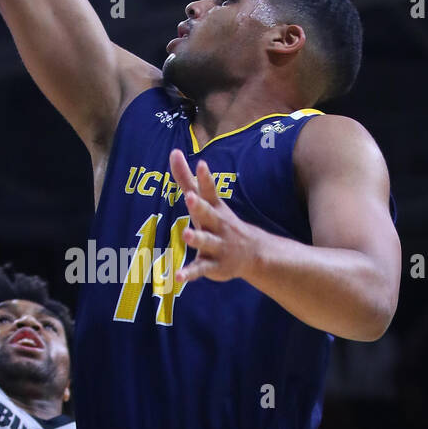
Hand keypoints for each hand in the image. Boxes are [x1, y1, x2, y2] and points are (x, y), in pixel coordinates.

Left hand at [169, 149, 263, 284]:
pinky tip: (178, 277)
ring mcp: (217, 246)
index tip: (201, 164)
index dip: (205, 178)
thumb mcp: (206, 201)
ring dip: (197, 238)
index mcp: (215, 209)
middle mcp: (217, 225)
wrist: (253, 253)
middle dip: (199, 206)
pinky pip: (201, 269)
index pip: (210, 191)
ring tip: (186, 235)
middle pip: (208, 214)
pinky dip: (190, 274)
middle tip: (190, 197)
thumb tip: (173, 151)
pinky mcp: (213, 266)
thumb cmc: (221, 222)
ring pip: (206, 242)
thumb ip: (186, 178)